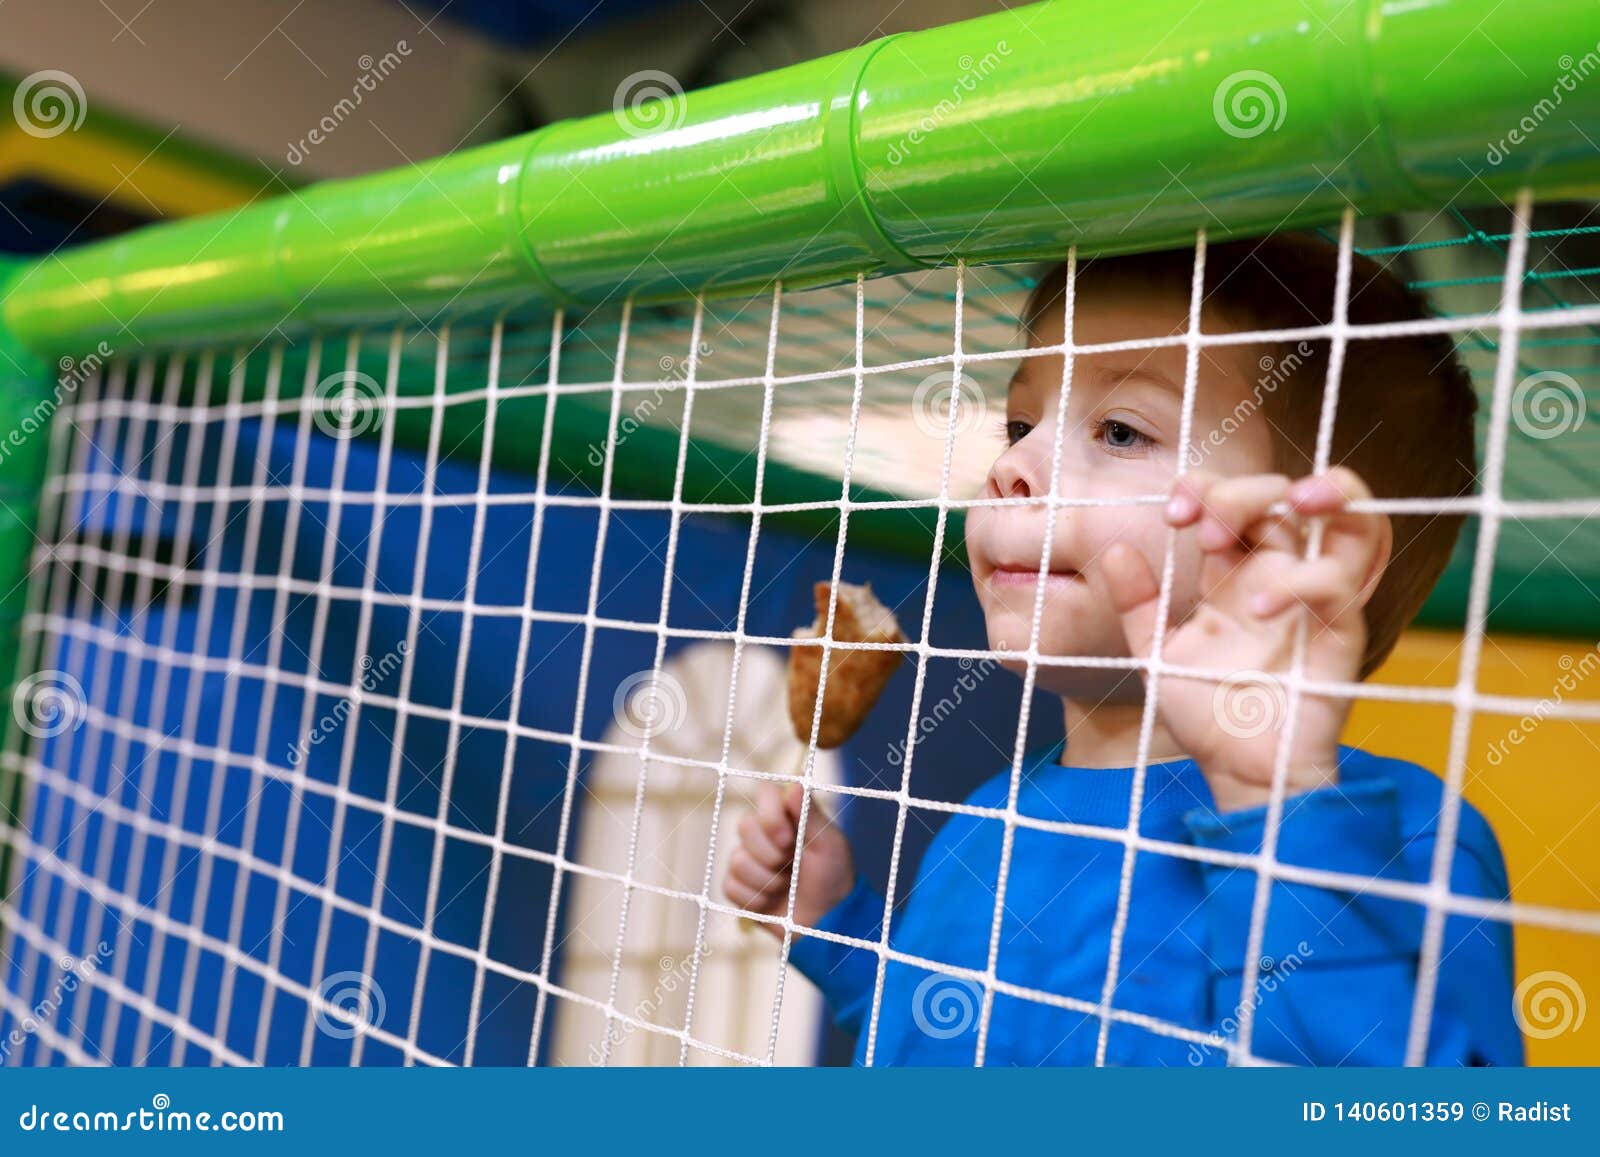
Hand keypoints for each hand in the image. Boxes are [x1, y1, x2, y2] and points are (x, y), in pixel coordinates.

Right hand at [724, 781, 854, 937]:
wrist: (826, 922)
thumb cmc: (833, 879)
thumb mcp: (829, 845)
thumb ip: (810, 814)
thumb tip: (795, 784)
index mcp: (787, 816)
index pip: (764, 793)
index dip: (769, 816)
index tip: (788, 840)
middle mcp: (763, 833)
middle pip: (745, 826)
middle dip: (770, 854)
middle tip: (791, 867)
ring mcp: (748, 859)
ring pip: (737, 860)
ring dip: (766, 880)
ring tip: (786, 887)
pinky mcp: (738, 886)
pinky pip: (730, 885)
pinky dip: (755, 898)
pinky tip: (771, 901)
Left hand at [1101, 468, 1390, 812]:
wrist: (1240, 773)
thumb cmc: (1208, 714)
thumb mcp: (1158, 653)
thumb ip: (1137, 603)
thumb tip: (1114, 551)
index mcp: (1234, 575)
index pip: (1233, 503)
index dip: (1206, 489)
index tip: (1173, 511)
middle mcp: (1277, 576)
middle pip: (1281, 498)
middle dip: (1241, 491)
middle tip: (1204, 524)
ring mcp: (1313, 599)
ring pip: (1345, 519)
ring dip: (1327, 492)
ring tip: (1291, 500)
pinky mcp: (1341, 631)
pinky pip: (1337, 583)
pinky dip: (1302, 581)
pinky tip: (1260, 605)